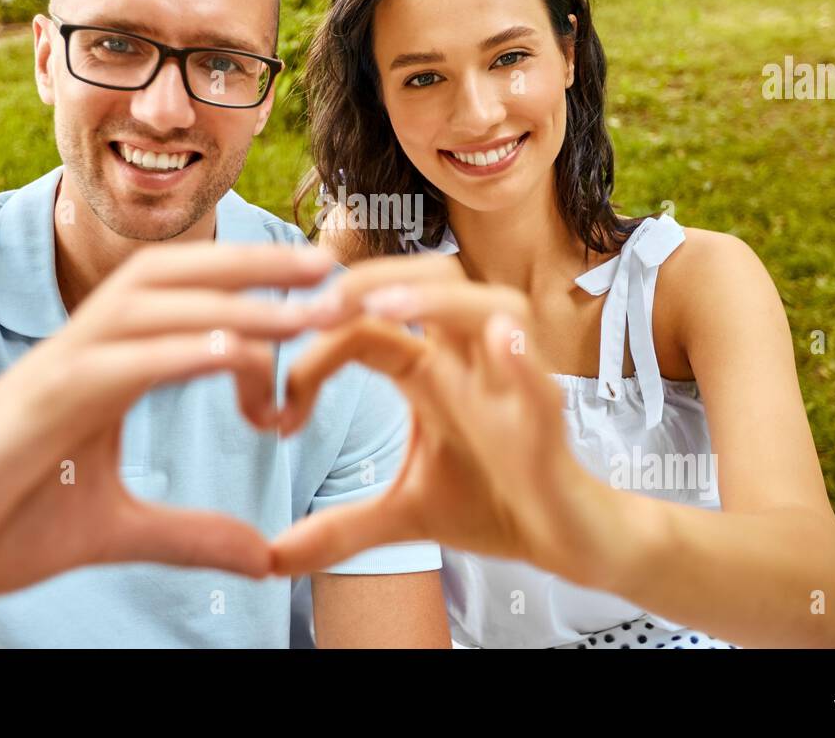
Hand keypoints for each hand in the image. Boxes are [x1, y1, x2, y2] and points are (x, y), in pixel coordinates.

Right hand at [0, 243, 338, 618]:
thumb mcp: (115, 532)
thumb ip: (188, 534)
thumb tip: (262, 556)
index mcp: (106, 365)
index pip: (188, 303)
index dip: (255, 299)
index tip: (319, 309)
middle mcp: (85, 349)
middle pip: (180, 276)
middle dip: (261, 265)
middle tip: (338, 264)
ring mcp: (59, 368)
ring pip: (158, 305)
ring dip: (242, 298)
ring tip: (315, 299)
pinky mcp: (38, 402)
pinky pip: (121, 360)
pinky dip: (182, 348)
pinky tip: (239, 348)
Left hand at [269, 256, 624, 588]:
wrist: (563, 540)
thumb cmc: (491, 503)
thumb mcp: (404, 515)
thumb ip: (341, 527)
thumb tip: (273, 556)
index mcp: (432, 368)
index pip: (367, 328)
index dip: (314, 350)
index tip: (271, 410)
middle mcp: (471, 359)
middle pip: (430, 278)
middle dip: (371, 280)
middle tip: (313, 310)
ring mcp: (512, 384)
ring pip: (491, 304)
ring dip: (436, 299)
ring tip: (381, 307)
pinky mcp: (548, 423)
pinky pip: (540, 379)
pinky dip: (520, 360)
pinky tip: (500, 344)